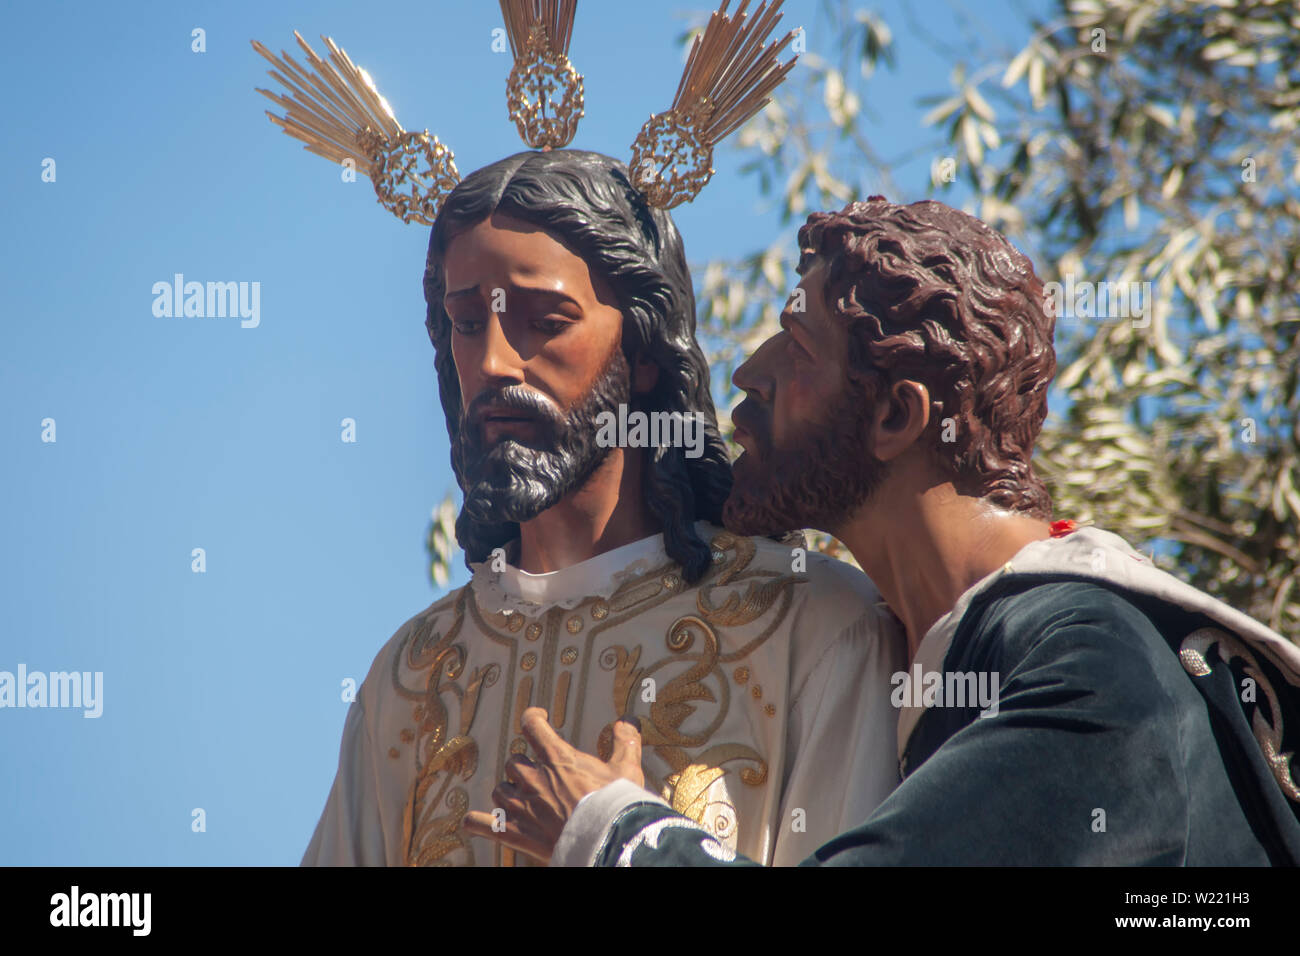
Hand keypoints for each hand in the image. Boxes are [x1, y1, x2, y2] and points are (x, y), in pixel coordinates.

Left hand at [462, 706, 644, 862]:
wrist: (607, 841)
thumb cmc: (617, 805)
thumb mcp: (627, 769)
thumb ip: (625, 742)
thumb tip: (628, 720)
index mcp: (557, 758)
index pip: (532, 726)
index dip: (533, 718)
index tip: (538, 719)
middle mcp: (534, 778)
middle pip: (515, 762)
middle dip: (526, 766)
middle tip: (540, 775)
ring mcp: (521, 806)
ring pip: (501, 789)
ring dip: (509, 791)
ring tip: (521, 798)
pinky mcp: (514, 832)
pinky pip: (482, 823)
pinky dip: (478, 822)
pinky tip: (477, 821)